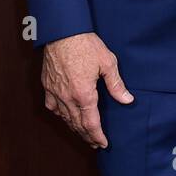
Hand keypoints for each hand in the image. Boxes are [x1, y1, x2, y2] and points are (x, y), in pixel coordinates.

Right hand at [41, 32, 132, 148]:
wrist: (62, 32)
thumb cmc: (86, 45)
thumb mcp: (107, 63)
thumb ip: (116, 85)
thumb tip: (127, 100)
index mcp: (83, 94)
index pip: (91, 124)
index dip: (97, 137)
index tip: (103, 144)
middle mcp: (67, 97)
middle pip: (77, 124)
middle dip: (87, 136)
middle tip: (95, 143)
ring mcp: (55, 93)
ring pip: (64, 118)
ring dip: (74, 128)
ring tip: (83, 134)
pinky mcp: (47, 86)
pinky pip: (52, 107)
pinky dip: (60, 115)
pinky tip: (65, 115)